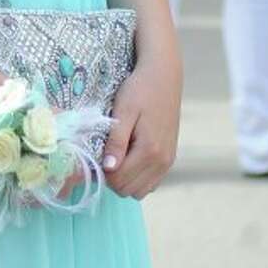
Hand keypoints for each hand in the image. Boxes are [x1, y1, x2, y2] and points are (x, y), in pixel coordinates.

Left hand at [103, 58, 180, 199]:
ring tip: (117, 156)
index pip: (119, 180)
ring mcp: (168, 161)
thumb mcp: (123, 112)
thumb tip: (109, 168)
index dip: (103, 173)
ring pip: (140, 191)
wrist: (164, 76)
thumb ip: (116, 142)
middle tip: (105, 154)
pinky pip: (151, 182)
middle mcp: (162, 161)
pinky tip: (130, 158)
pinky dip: (138, 178)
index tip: (97, 155)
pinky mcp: (170, 158)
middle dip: (112, 178)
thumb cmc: (140, 90)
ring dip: (125, 180)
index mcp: (149, 150)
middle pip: (128, 190)